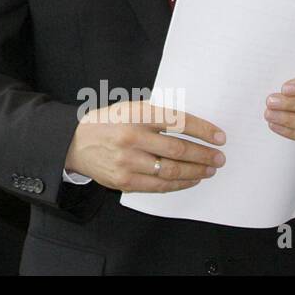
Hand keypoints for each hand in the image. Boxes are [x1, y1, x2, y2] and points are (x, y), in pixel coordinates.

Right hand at [64, 99, 225, 192]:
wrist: (75, 144)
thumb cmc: (107, 123)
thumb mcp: (128, 108)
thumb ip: (156, 115)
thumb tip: (192, 127)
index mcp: (135, 115)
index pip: (178, 121)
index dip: (202, 130)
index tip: (220, 137)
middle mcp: (132, 138)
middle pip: (178, 149)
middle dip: (204, 154)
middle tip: (219, 157)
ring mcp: (128, 161)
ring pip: (172, 170)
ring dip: (196, 171)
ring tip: (209, 169)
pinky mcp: (125, 180)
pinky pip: (159, 185)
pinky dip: (180, 184)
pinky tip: (191, 179)